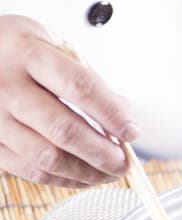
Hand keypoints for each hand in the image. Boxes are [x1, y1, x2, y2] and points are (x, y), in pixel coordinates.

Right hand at [0, 15, 138, 186]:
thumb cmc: (11, 47)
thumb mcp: (46, 41)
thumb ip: (82, 74)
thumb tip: (121, 113)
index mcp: (27, 53)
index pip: (79, 87)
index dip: (111, 113)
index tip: (132, 131)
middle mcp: (7, 87)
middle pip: (64, 130)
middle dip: (102, 153)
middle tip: (124, 162)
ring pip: (47, 158)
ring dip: (86, 172)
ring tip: (109, 174)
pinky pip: (29, 170)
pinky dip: (62, 178)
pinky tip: (82, 176)